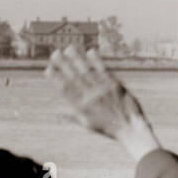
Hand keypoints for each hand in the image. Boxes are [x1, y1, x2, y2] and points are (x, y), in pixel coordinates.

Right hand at [47, 45, 159, 160]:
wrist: (130, 128)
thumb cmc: (108, 128)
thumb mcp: (88, 124)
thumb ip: (72, 116)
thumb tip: (56, 111)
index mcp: (82, 107)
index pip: (65, 90)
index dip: (56, 79)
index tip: (48, 70)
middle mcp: (90, 97)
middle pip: (73, 78)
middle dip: (63, 65)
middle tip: (55, 54)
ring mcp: (102, 90)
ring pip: (86, 72)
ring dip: (76, 59)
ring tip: (68, 49)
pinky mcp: (114, 85)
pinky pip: (103, 70)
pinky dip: (96, 61)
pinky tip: (90, 51)